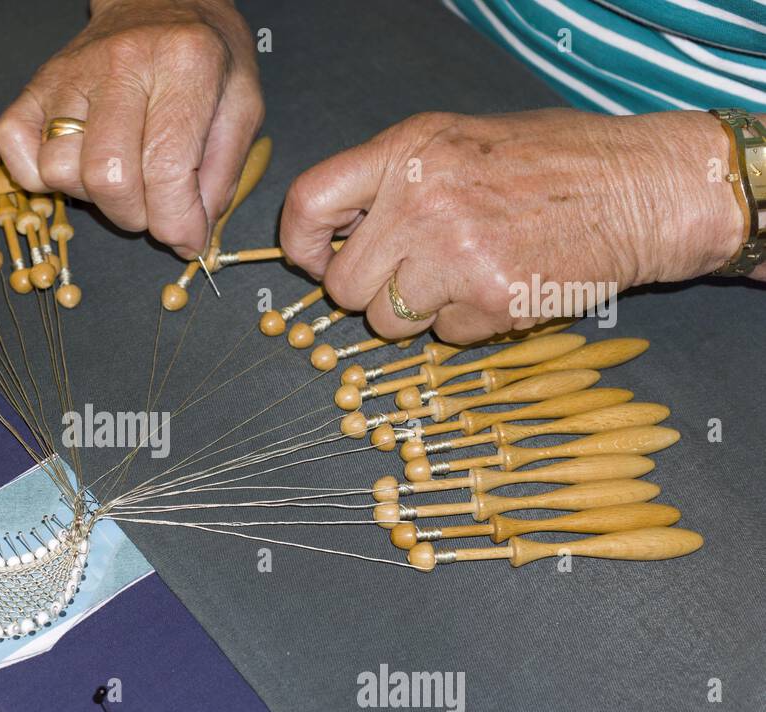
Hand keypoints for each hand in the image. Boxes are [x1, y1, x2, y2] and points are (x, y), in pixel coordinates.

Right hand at [0, 0, 262, 258]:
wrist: (159, 0)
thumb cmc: (204, 56)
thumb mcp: (242, 104)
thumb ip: (222, 174)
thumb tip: (190, 236)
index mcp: (184, 62)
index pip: (167, 168)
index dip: (176, 222)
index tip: (187, 238)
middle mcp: (122, 63)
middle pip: (107, 177)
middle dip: (135, 216)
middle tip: (154, 208)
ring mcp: (70, 73)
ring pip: (60, 170)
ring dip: (92, 196)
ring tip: (121, 178)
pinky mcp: (36, 85)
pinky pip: (17, 150)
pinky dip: (41, 175)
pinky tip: (78, 163)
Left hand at [279, 109, 750, 342]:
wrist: (641, 189)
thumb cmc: (551, 164)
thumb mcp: (458, 143)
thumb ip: (393, 181)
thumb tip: (334, 237)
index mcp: (409, 149)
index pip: (308, 201)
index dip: (302, 244)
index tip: (318, 260)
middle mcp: (421, 199)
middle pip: (343, 285)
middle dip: (369, 292)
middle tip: (412, 275)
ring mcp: (453, 252)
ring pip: (386, 322)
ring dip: (417, 314)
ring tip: (466, 276)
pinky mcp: (488, 299)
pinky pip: (444, 337)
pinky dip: (467, 324)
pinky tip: (503, 286)